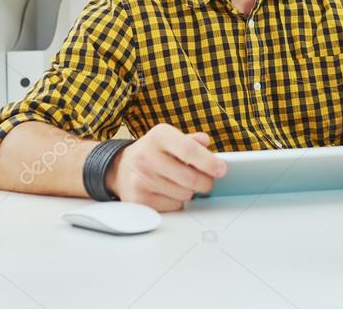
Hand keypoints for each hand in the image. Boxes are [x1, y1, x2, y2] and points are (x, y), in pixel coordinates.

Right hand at [106, 123, 227, 211]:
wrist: (121, 168)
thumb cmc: (154, 152)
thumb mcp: (171, 139)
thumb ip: (191, 141)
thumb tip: (205, 143)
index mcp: (159, 136)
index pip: (189, 150)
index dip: (208, 162)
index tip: (221, 170)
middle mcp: (146, 156)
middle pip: (189, 177)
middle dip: (205, 183)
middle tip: (207, 182)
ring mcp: (141, 179)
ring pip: (184, 194)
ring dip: (189, 192)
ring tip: (181, 184)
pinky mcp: (139, 199)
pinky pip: (173, 206)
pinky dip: (177, 202)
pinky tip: (168, 192)